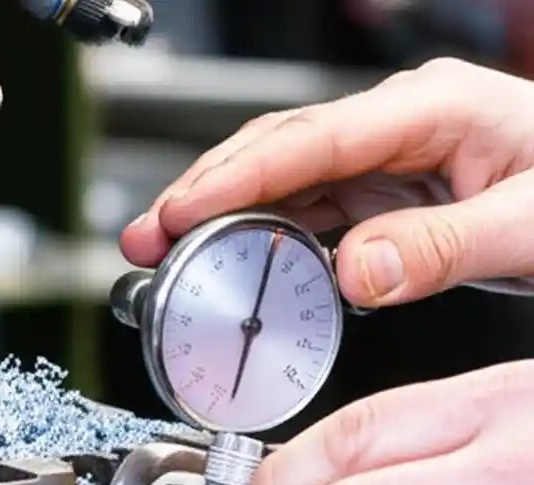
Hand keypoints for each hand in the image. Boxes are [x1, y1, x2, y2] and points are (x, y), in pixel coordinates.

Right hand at [120, 57, 533, 308]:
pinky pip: (305, 207)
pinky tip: (228, 257)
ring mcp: (387, 156)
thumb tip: (355, 269)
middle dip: (202, 191)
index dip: (236, 177)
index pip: (312, 139)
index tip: (181, 211)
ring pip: (281, 178)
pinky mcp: (383, 192)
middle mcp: (398, 124)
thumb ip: (444, 248)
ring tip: (165, 250)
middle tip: (146, 237)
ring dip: (219, 215)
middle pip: (277, 150)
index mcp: (432, 109)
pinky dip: (259, 234)